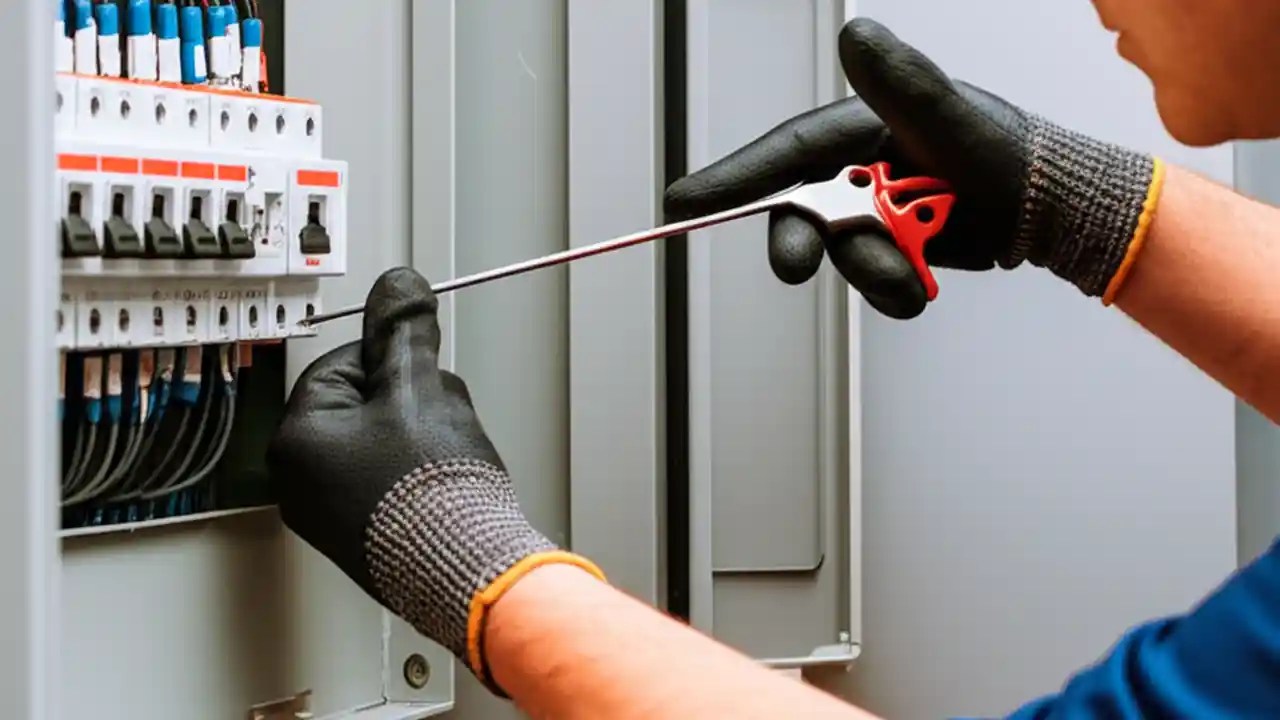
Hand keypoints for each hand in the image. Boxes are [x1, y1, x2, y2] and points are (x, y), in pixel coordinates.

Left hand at [267, 267, 602, 693]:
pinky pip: (385, 481)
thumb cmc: (433, 492)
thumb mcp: (421, 390)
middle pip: (362, 403)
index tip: (424, 384)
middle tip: (435, 426)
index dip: (395, 367)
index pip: (343, 364)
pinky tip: (441, 487)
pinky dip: (416, 476)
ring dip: (417, 438)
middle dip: (408, 404)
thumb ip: (404, 332)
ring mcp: (327, 513)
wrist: (465, 569)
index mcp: (297, 439)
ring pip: (379, 441)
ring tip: (442, 461)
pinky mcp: (359, 535)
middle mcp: (298, 481)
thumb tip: (397, 285)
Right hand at [664, 18, 1160, 318]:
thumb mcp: (951, 116)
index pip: (785, 154)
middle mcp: (860, 170)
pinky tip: (922, 281)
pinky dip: (895, 289)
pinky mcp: (894, 247)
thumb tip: (857, 35)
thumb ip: (901, 83)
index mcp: (861, 130)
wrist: (1051, 208)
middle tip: (795, 268)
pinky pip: (874, 282)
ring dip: (873, 271)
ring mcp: (876, 211)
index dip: (730, 178)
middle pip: (804, 213)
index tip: (682, 203)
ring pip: (843, 256)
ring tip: (914, 268)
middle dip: (803, 243)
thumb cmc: (1006, 151)